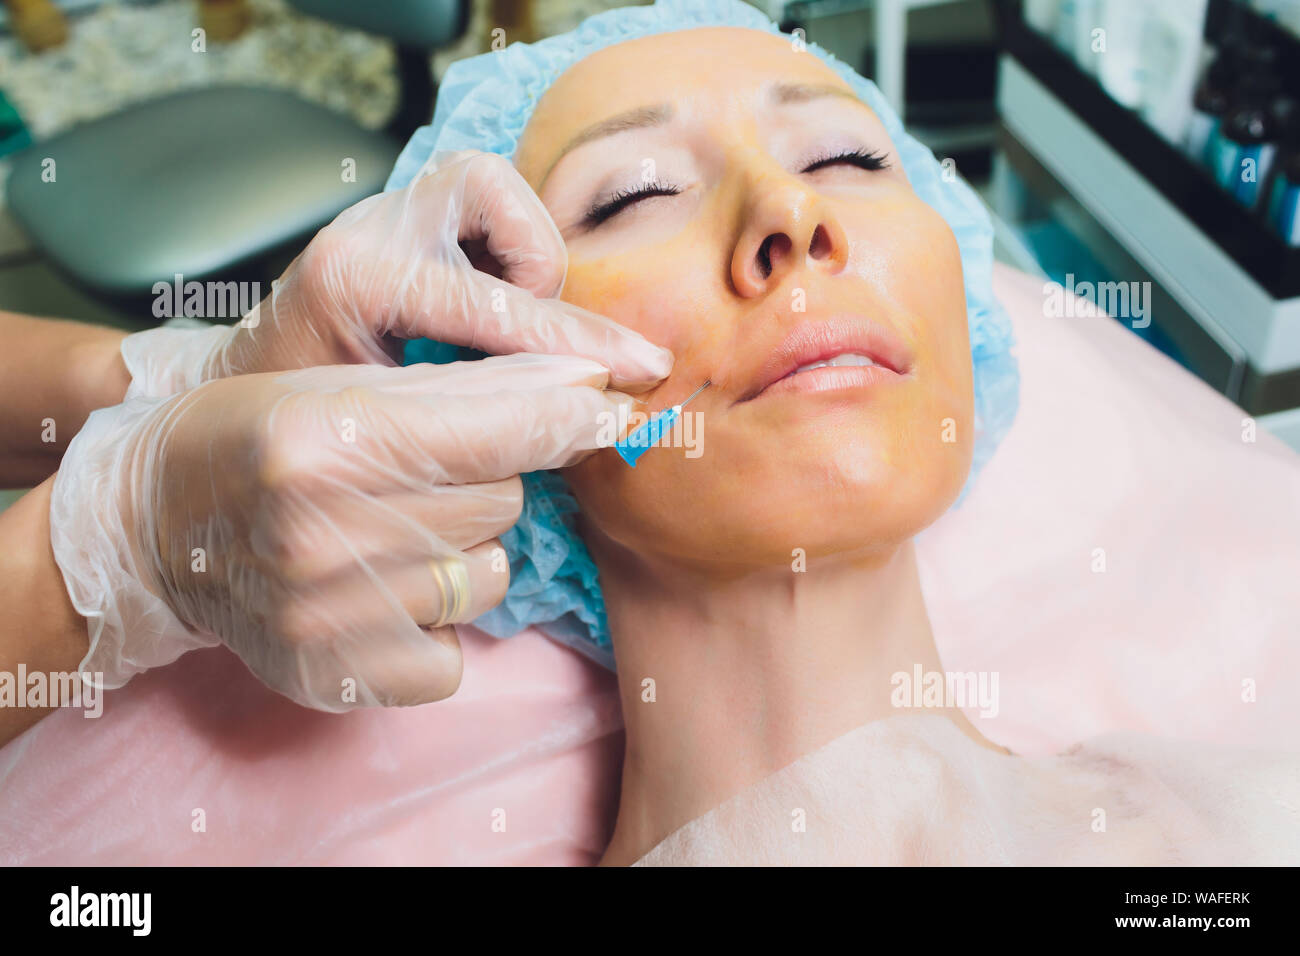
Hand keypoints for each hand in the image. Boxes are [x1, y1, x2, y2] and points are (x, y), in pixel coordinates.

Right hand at [49, 354, 629, 709]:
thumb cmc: (255, 436)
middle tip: (413, 477)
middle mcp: (327, 532)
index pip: (497, 430)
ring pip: (489, 575)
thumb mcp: (342, 386)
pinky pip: (456, 652)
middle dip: (481, 481)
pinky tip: (377, 593)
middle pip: (501, 502)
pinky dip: (435, 624)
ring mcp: (333, 616)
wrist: (155, 528)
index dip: (567, 417)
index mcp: (326, 440)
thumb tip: (586, 385)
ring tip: (388, 535)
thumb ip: (467, 387)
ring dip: (461, 552)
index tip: (614, 409)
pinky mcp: (341, 677)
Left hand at [121, 150, 671, 396]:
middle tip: (569, 348)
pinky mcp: (409, 212)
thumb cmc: (298, 420)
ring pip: (505, 195)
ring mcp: (392, 209)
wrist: (237, 386)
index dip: (575, 342)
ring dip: (532, 266)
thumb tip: (572, 415)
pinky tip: (501, 316)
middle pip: (503, 205)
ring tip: (516, 333)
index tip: (636, 369)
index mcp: (355, 276)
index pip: (492, 303)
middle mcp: (375, 225)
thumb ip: (462, 412)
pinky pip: (495, 211)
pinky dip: (518, 260)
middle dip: (548, 283)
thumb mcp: (377, 428)